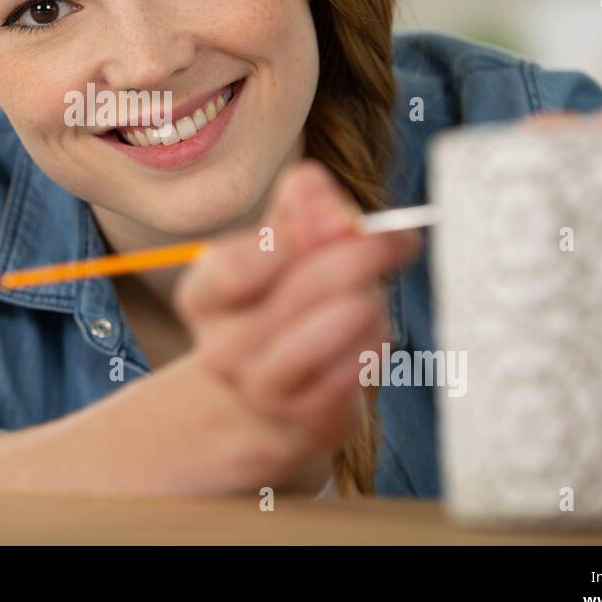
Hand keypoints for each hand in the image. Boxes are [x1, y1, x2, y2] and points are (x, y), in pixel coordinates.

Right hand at [173, 160, 421, 474]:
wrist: (269, 400)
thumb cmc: (281, 307)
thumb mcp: (280, 250)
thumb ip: (298, 209)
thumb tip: (315, 182)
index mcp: (204, 296)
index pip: (233, 266)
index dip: (292, 238)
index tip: (342, 216)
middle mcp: (221, 347)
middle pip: (300, 289)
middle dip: (360, 256)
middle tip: (397, 239)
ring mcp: (260, 389)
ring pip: (330, 330)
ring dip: (368, 301)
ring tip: (375, 294)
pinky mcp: (304, 419)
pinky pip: (353, 370)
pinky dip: (374, 342)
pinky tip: (374, 332)